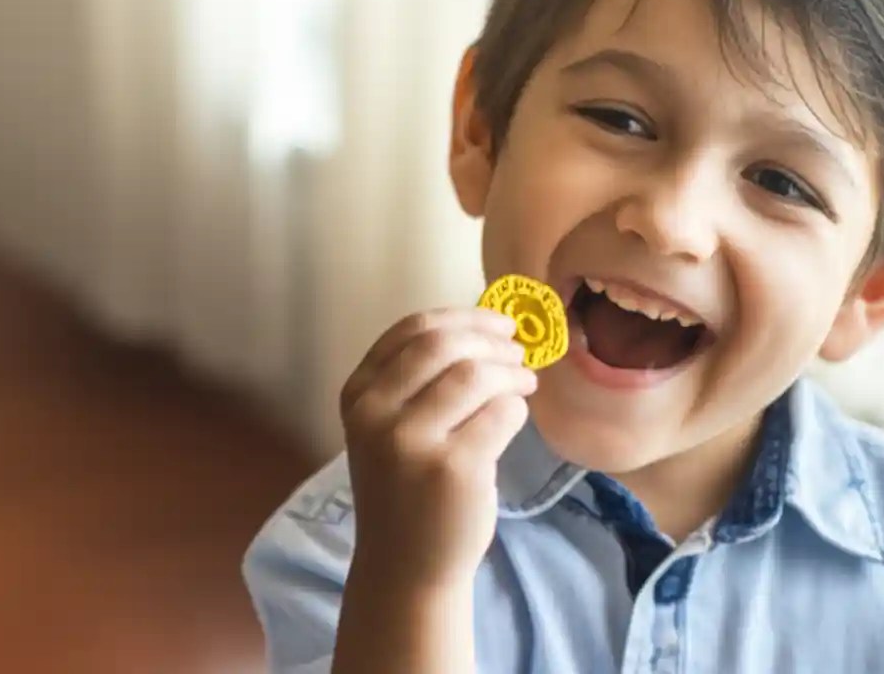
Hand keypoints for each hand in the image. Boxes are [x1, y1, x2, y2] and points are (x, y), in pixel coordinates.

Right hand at [340, 307, 536, 589]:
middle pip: (446, 345)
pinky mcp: (453, 468)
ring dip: (512, 373)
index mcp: (358, 394)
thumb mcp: (389, 427)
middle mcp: (375, 413)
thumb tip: (488, 327)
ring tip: (525, 384)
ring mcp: (411, 441)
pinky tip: (512, 421)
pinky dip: (517, 409)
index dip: (465, 317)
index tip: (498, 323)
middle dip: (493, 341)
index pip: (413, 330)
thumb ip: (421, 380)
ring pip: (476, 375)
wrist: (404, 565)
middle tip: (519, 353)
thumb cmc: (406, 488)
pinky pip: (502, 413)